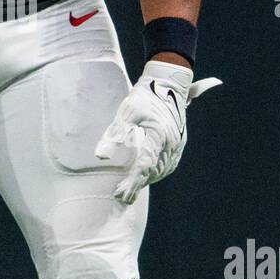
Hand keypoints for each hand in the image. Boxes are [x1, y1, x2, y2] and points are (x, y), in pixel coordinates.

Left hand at [94, 60, 220, 204]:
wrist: (167, 84)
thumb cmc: (144, 97)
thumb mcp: (126, 112)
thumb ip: (114, 134)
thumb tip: (100, 156)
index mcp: (158, 136)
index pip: (144, 166)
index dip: (131, 183)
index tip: (119, 194)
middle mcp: (171, 143)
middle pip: (153, 172)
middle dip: (136, 185)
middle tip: (120, 194)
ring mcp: (177, 144)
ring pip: (162, 170)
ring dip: (146, 180)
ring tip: (129, 188)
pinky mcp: (179, 143)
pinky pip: (168, 164)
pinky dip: (155, 173)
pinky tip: (145, 175)